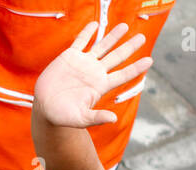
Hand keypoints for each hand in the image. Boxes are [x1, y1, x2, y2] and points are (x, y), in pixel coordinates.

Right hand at [33, 22, 150, 128]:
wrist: (45, 108)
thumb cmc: (63, 116)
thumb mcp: (81, 119)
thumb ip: (97, 118)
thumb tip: (113, 119)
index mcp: (100, 86)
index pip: (122, 75)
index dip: (136, 68)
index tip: (149, 61)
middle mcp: (95, 73)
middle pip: (116, 57)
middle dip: (129, 47)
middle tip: (142, 37)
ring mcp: (83, 63)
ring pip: (101, 46)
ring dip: (113, 36)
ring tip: (124, 26)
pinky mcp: (69, 57)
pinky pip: (80, 42)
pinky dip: (87, 33)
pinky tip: (95, 25)